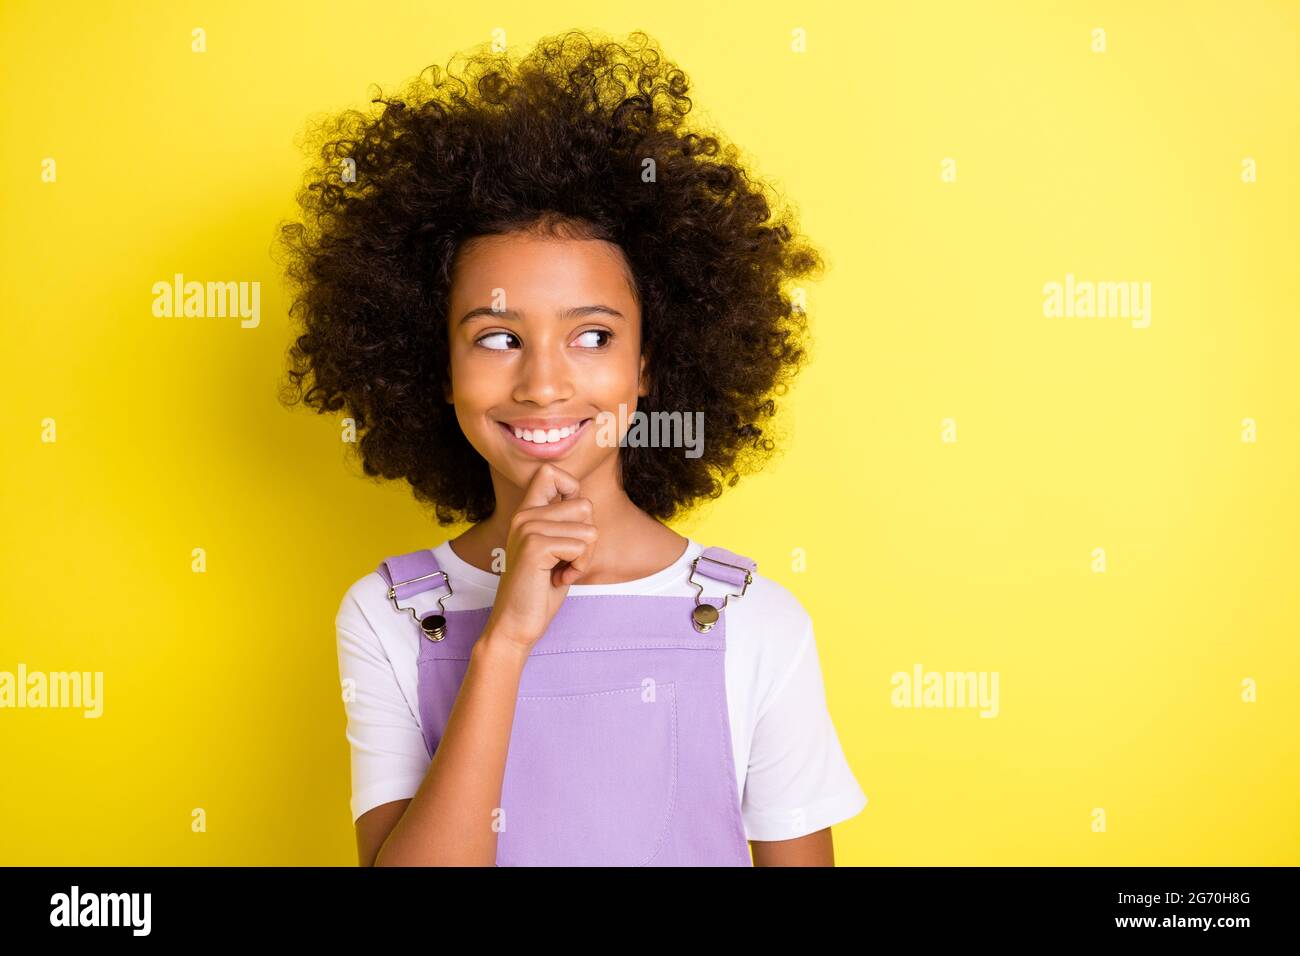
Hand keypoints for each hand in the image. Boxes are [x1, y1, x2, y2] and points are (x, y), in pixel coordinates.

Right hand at [481, 463, 596, 655]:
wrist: (516, 624)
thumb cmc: (540, 590)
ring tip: (560, 571)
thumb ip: (564, 523)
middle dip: (587, 538)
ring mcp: (527, 528)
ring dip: (584, 557)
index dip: (573, 490)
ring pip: (589, 529)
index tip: (569, 523)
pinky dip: (578, 567)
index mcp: (527, 512)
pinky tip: (558, 579)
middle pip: (585, 504)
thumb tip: (585, 502)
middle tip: (566, 560)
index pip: (550, 471)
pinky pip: (581, 546)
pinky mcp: (534, 546)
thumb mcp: (554, 549)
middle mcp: (524, 515)